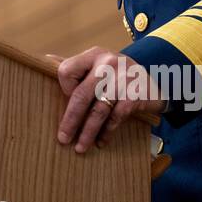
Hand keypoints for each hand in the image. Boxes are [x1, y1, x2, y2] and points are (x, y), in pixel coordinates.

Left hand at [44, 47, 164, 152]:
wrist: (156, 80)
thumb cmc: (118, 74)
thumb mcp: (99, 63)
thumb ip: (75, 65)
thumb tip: (44, 61)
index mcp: (94, 54)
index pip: (66, 70)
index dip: (64, 88)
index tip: (65, 101)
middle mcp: (107, 63)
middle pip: (81, 95)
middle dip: (70, 120)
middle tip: (63, 139)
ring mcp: (123, 79)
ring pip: (98, 110)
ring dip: (88, 132)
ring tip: (80, 147)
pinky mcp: (135, 95)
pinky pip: (116, 118)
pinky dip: (107, 132)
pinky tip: (101, 142)